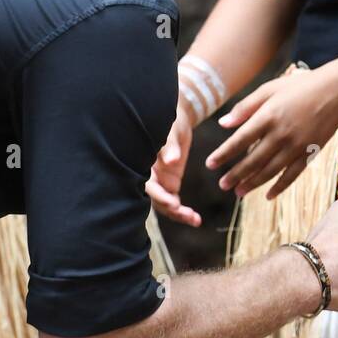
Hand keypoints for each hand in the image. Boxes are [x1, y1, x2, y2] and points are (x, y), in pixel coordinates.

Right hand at [146, 98, 200, 226]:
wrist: (176, 116)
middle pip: (154, 198)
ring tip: (195, 220)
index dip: (158, 195)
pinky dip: (182, 211)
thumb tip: (172, 161)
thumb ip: (170, 145)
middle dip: (169, 208)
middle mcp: (147, 175)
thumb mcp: (170, 129)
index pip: (146, 184)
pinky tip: (196, 220)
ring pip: (164, 203)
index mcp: (141, 163)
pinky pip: (173, 201)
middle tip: (186, 214)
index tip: (172, 203)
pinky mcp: (169, 183)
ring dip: (177, 214)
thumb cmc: (169, 119)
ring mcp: (158, 181)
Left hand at [206, 59, 337, 200]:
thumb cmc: (301, 86)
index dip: (224, 154)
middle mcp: (281, 134)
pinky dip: (280, 187)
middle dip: (236, 175)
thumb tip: (223, 124)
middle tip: (222, 185)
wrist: (337, 90)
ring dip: (253, 184)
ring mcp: (297, 146)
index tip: (211, 165)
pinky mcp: (310, 153)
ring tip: (239, 193)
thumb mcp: (270, 89)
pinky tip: (268, 196)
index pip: (240, 140)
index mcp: (268, 116)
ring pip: (270, 171)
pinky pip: (292, 175)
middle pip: (253, 160)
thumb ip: (246, 107)